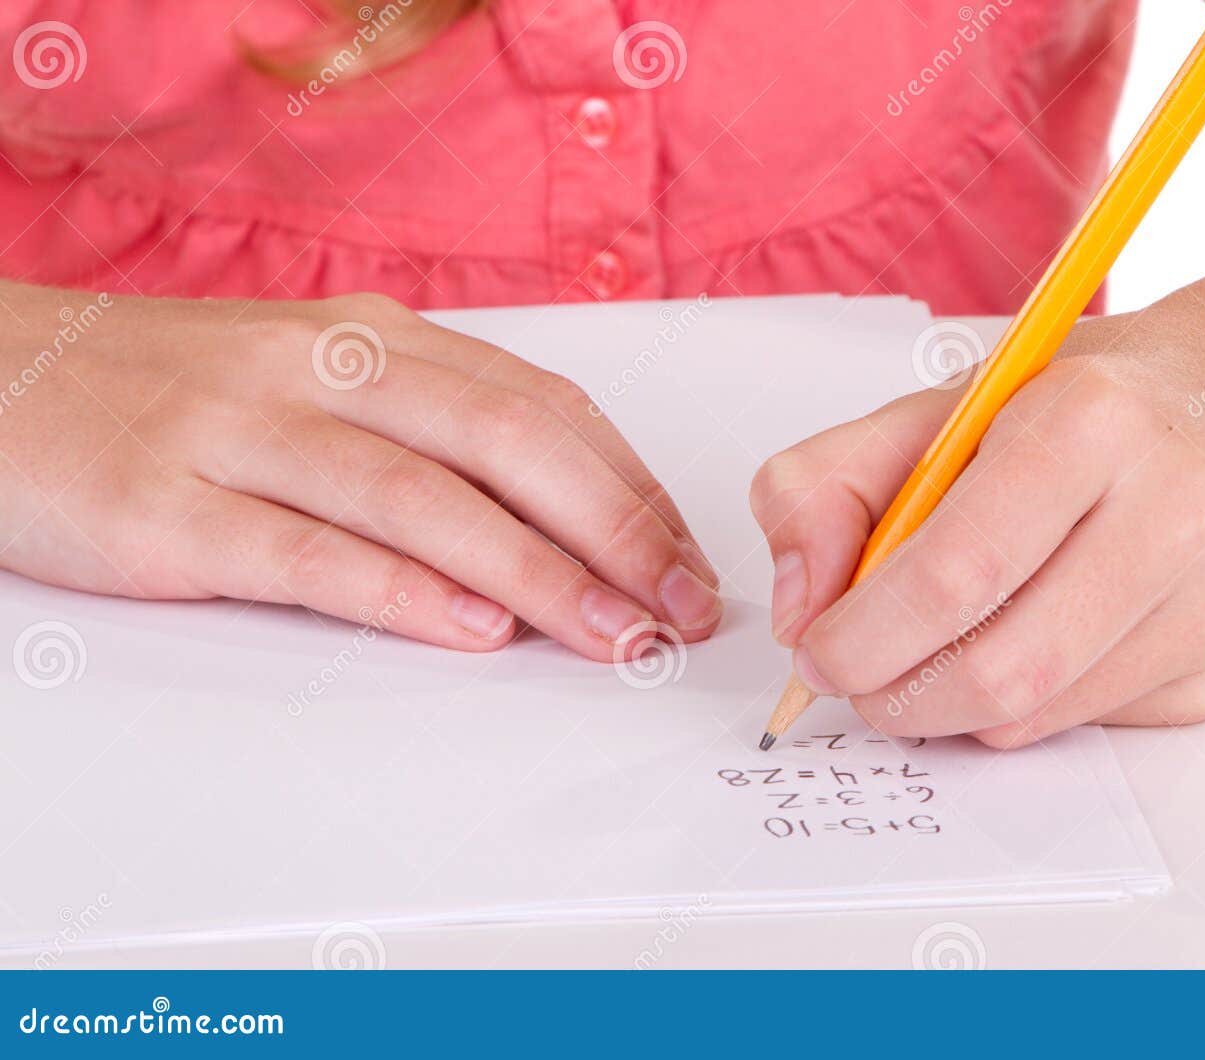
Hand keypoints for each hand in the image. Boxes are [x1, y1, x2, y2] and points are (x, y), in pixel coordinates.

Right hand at [0, 285, 720, 657]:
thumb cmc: (175, 391)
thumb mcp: (319, 376)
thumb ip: (427, 430)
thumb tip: (559, 515)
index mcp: (373, 337)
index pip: (539, 407)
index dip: (628, 486)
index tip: (685, 557)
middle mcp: (322, 369)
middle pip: (506, 442)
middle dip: (615, 529)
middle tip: (681, 605)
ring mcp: (244, 434)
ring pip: (424, 498)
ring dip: (537, 572)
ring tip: (612, 634)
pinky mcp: (170, 509)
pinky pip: (307, 551)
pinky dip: (402, 591)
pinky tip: (473, 628)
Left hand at [750, 308, 1204, 745]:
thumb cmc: (1090, 405)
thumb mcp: (945, 403)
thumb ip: (832, 482)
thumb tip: (800, 611)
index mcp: (1091, 420)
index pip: (957, 571)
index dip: (864, 635)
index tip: (817, 651)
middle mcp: (1177, 510)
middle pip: (1000, 671)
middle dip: (897, 695)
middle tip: (860, 677)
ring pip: (1037, 716)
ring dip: (954, 705)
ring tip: (942, 645)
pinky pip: (1086, 726)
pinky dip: (1027, 705)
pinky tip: (1037, 635)